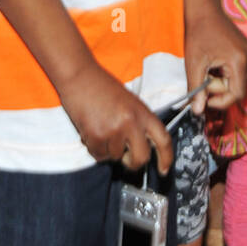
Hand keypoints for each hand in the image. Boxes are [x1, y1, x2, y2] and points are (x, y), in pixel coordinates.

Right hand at [58, 60, 173, 172]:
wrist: (80, 76)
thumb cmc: (102, 87)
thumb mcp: (129, 102)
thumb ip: (138, 123)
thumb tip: (142, 147)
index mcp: (143, 111)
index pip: (163, 139)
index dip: (166, 157)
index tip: (163, 170)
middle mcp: (131, 122)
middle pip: (141, 157)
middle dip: (133, 162)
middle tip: (125, 156)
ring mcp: (114, 130)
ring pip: (116, 157)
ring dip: (108, 149)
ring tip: (101, 128)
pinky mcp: (97, 136)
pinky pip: (99, 155)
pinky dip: (95, 148)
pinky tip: (92, 131)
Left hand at [185, 5, 246, 112]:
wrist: (204, 9)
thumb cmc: (198, 32)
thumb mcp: (194, 63)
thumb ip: (196, 89)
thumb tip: (197, 111)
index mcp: (239, 60)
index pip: (236, 94)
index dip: (220, 101)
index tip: (205, 99)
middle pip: (237, 87)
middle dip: (218, 88)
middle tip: (202, 78)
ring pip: (237, 79)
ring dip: (221, 80)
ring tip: (207, 67)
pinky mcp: (245, 50)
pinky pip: (237, 70)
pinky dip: (225, 72)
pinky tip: (213, 61)